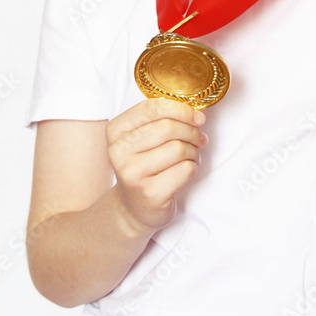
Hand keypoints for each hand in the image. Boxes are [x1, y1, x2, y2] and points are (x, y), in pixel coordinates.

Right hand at [105, 98, 206, 233]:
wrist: (134, 207)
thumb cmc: (145, 166)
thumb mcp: (143, 138)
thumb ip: (162, 120)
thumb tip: (195, 115)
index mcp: (116, 130)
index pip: (152, 108)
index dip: (181, 109)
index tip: (197, 117)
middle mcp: (119, 151)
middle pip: (168, 128)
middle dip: (192, 132)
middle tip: (199, 139)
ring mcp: (132, 173)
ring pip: (178, 148)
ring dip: (194, 151)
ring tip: (191, 156)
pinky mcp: (150, 193)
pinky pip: (185, 169)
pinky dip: (193, 167)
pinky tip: (187, 170)